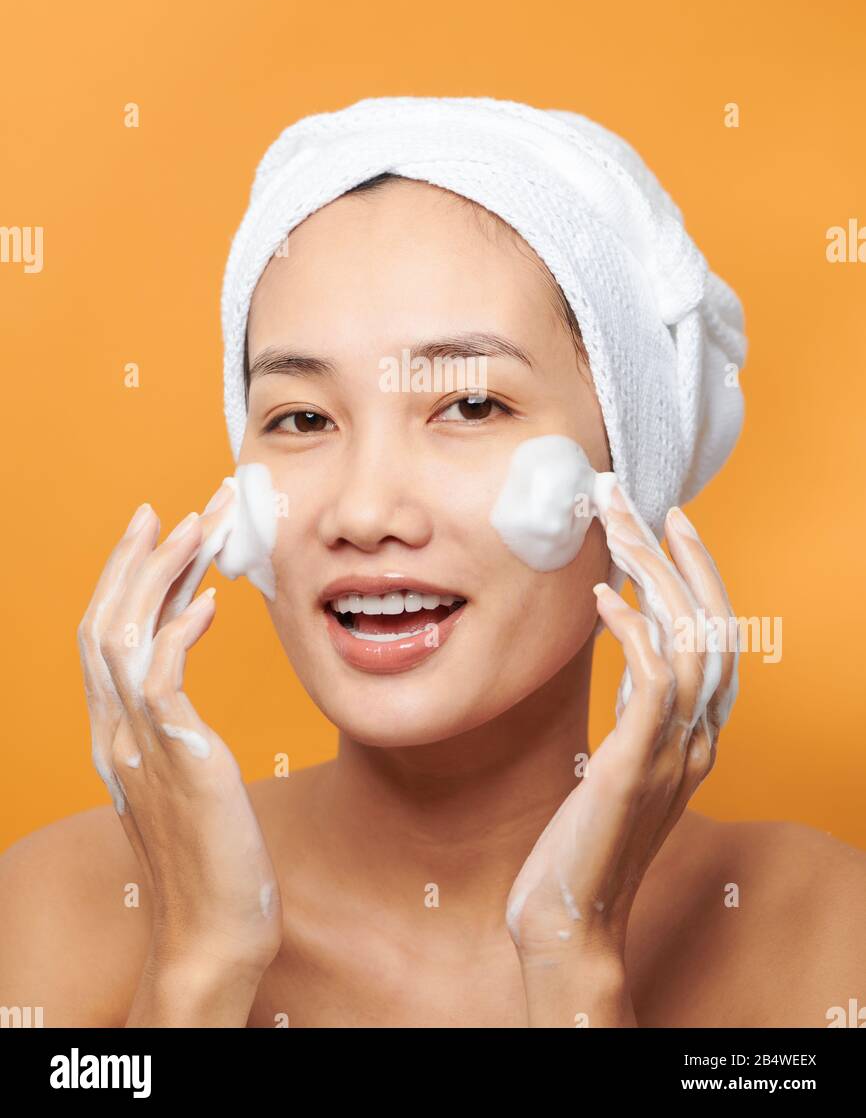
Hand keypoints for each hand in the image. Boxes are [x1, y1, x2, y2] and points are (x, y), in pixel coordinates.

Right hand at [76, 486, 282, 986]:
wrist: (214, 933)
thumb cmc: (215, 859)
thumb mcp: (187, 780)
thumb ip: (177, 732)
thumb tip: (186, 696)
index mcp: (116, 736)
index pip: (107, 636)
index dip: (128, 577)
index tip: (158, 530)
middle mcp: (116, 735)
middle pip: (106, 622)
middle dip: (140, 558)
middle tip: (176, 507)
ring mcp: (139, 747)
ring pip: (125, 637)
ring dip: (160, 574)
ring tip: (197, 527)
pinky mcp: (179, 760)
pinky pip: (163, 681)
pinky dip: (181, 633)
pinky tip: (211, 604)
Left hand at [506, 482, 737, 1003]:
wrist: (566, 921)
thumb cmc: (579, 841)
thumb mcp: (616, 762)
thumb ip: (633, 711)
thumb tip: (625, 645)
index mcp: (695, 738)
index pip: (718, 637)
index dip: (700, 575)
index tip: (670, 521)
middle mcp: (696, 742)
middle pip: (715, 626)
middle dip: (682, 556)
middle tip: (640, 500)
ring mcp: (672, 756)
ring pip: (693, 642)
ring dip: (657, 575)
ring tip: (619, 525)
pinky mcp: (635, 770)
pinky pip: (653, 684)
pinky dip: (634, 632)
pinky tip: (601, 598)